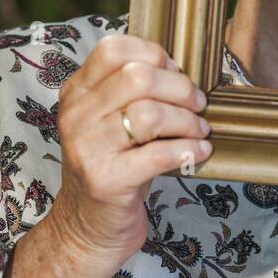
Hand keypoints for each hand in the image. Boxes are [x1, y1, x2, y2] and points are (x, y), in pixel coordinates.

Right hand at [51, 35, 212, 261]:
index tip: (176, 74)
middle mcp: (76, 116)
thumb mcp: (112, 121)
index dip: (155, 55)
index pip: (113, 49)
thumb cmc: (113, 167)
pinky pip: (158, 155)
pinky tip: (200, 152)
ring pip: (150, 114)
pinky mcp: (105, 181)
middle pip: (138, 77)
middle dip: (180, 88)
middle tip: (197, 105)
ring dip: (188, 121)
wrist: (87, 228)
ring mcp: (87, 149)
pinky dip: (188, 150)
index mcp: (77, 93)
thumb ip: (132, 91)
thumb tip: (182, 68)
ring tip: (200, 131)